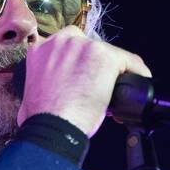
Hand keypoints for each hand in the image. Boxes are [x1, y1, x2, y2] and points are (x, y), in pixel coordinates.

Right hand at [16, 25, 151, 137]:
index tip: (86, 80)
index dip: (80, 65)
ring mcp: (83, 46)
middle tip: (100, 89)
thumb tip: (54, 89)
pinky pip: (128, 60)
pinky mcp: (103, 56)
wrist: (52, 127)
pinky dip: (136, 71)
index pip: (69, 48)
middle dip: (95, 68)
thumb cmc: (40, 118)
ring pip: (108, 54)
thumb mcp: (32, 90)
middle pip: (89, 48)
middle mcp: (61, 41)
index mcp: (41, 49)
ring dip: (113, 72)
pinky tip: (138, 83)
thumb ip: (43, 80)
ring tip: (118, 91)